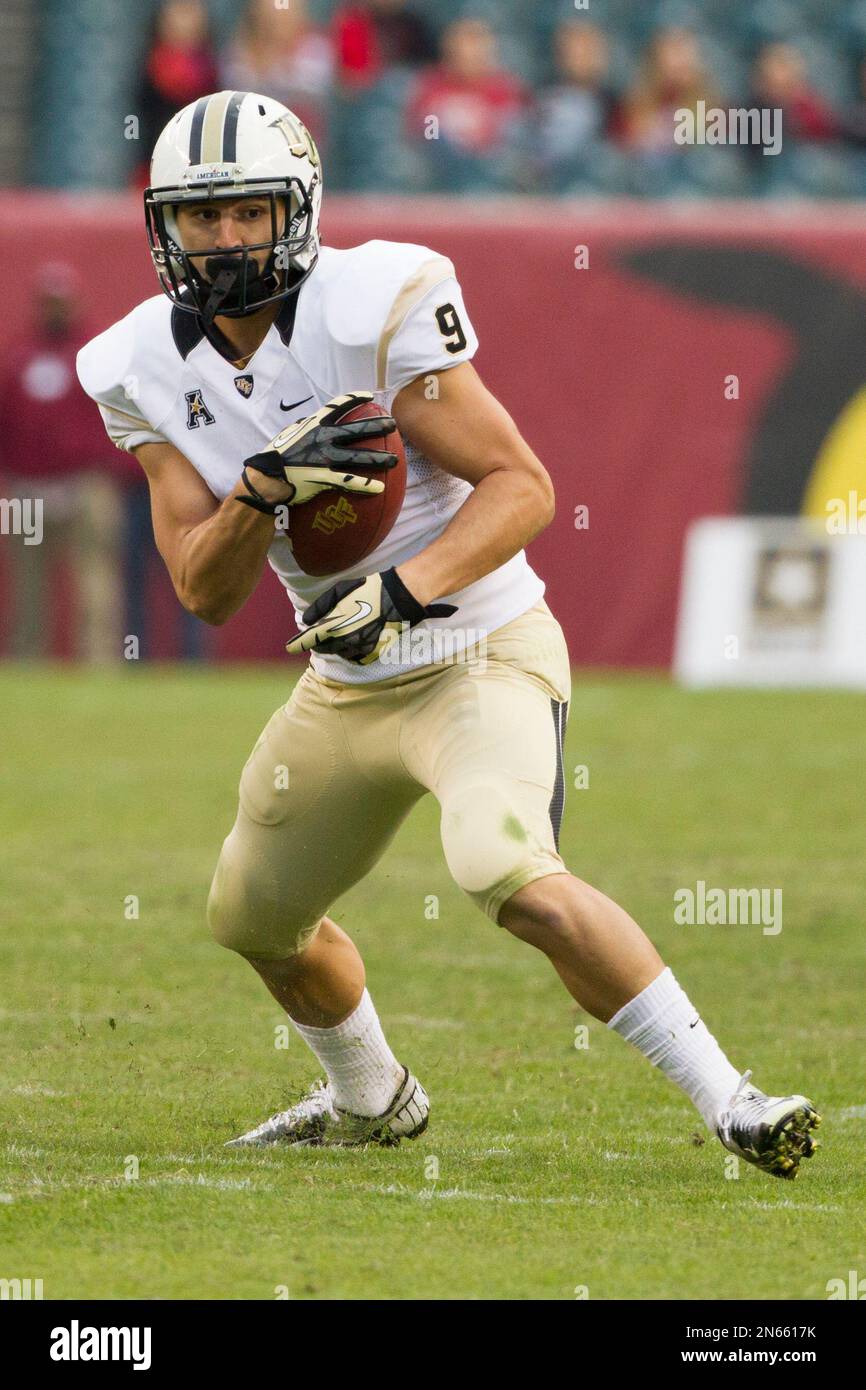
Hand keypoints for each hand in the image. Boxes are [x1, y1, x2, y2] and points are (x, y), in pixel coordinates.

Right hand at [237, 392, 397, 513]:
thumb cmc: (275, 456)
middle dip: (377, 425)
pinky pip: (349, 481)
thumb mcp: (289, 434)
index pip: (337, 406)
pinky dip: (365, 485)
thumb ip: (304, 428)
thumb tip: (311, 423)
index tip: (370, 396)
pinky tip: (380, 487)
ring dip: (378, 458)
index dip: (355, 399)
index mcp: (313, 425)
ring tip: (395, 460)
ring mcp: (324, 458)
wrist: (264, 478)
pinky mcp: (323, 478)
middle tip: (393, 425)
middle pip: (356, 429)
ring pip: (358, 456)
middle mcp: (322, 438)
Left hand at [285, 567, 457, 664]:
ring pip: (340, 653)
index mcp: (333, 624)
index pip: (310, 639)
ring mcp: (359, 648)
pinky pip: (356, 657)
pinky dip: (351, 652)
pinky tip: (354, 641)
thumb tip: (306, 620)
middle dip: (320, 643)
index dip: (297, 644)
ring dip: (336, 647)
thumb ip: (321, 607)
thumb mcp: (340, 590)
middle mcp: (344, 640)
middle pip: (324, 649)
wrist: (399, 597)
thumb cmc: (368, 589)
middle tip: (320, 637)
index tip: (290, 647)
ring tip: (340, 635)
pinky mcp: (372, 652)